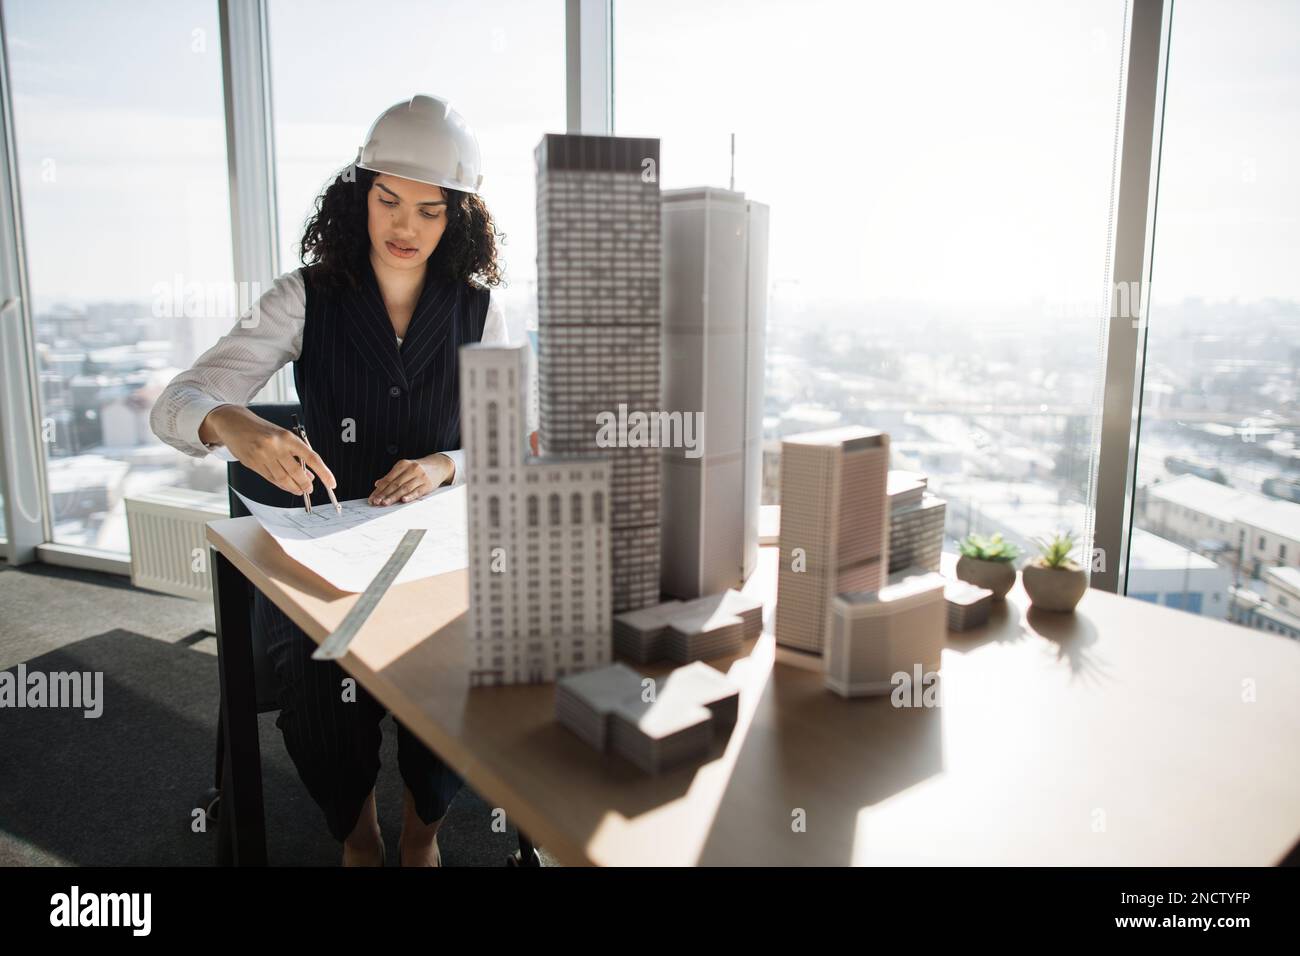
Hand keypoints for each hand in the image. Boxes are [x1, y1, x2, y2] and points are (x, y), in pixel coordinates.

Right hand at [201, 404, 335, 496]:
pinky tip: (286, 486)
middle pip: (297, 472)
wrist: (233, 423)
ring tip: (300, 490)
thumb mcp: (282, 435)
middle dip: (306, 484)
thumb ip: (295, 454)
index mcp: (287, 437)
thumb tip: (309, 474)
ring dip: (294, 487)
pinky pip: (271, 479)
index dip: (324, 472)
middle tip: (310, 489)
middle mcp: (276, 446)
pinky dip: (281, 485)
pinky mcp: (252, 464)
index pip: (312, 457)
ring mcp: (263, 456)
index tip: (332, 483)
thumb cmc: (261, 429)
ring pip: (283, 479)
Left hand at [369, 454, 452, 505]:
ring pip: (404, 488)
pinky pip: (417, 491)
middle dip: (384, 494)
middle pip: (395, 484)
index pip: (388, 478)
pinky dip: (410, 496)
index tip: (372, 497)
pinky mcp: (428, 485)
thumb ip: (391, 476)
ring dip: (393, 497)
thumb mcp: (405, 468)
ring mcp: (420, 477)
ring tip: (385, 503)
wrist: (439, 465)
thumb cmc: (418, 469)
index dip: (379, 489)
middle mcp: (412, 469)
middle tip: (376, 502)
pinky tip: (403, 500)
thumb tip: (378, 484)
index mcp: (403, 464)